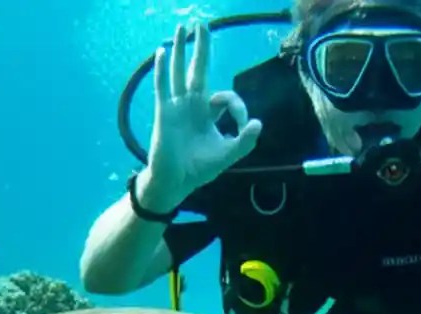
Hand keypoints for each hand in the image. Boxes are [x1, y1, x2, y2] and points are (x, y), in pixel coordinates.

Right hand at [141, 22, 262, 209]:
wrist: (176, 181)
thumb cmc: (199, 169)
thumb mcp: (228, 155)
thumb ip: (244, 141)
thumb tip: (259, 123)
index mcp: (208, 114)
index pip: (226, 97)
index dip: (239, 107)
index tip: (244, 124)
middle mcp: (192, 105)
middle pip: (198, 70)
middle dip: (202, 48)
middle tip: (202, 24)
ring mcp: (177, 106)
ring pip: (179, 72)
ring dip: (179, 49)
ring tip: (181, 28)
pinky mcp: (165, 112)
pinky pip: (163, 86)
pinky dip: (162, 69)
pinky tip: (161, 52)